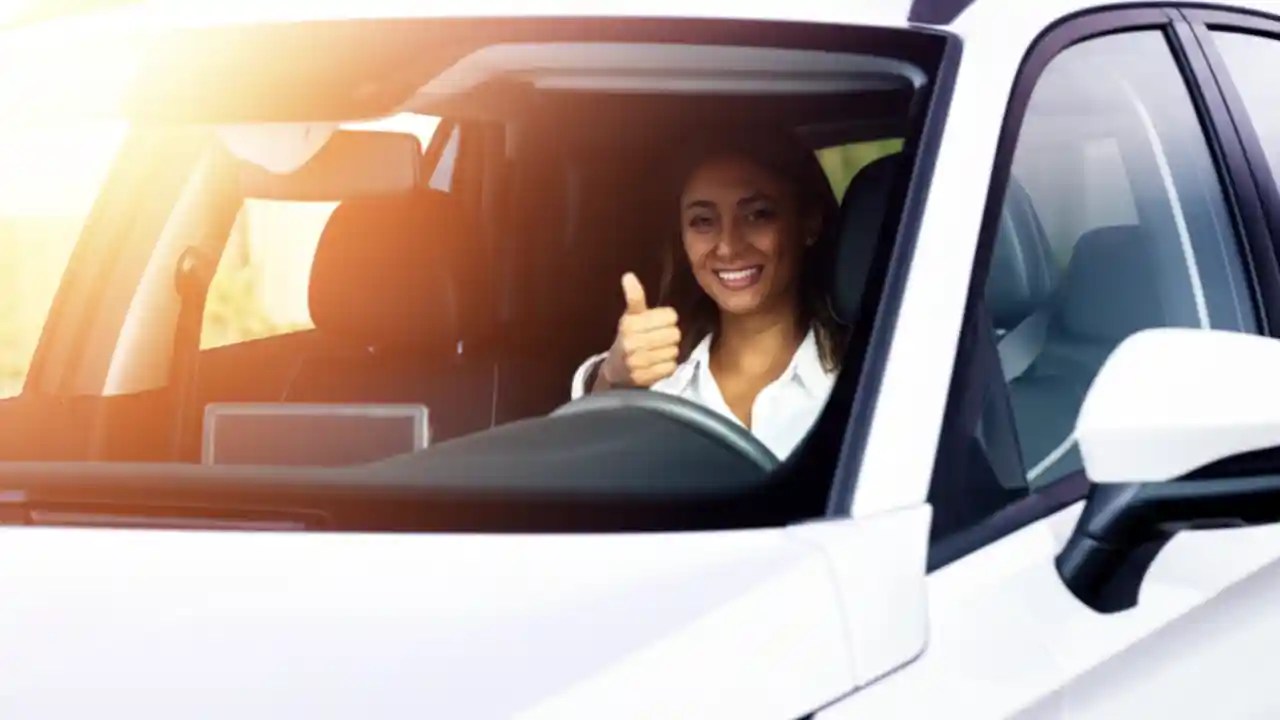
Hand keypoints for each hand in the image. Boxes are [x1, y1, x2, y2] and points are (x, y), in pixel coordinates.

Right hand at [596, 273, 680, 388]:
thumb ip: (634, 297)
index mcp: (629, 323)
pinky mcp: (645, 378)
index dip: (666, 319)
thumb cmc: (627, 339)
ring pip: (674, 350)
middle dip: (668, 336)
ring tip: (656, 352)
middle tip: (657, 339)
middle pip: (674, 333)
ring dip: (668, 351)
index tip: (657, 323)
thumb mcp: (630, 317)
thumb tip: (628, 276)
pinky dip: (667, 366)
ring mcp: (638, 362)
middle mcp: (631, 342)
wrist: (615, 372)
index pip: (670, 315)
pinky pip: (671, 367)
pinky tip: (656, 364)